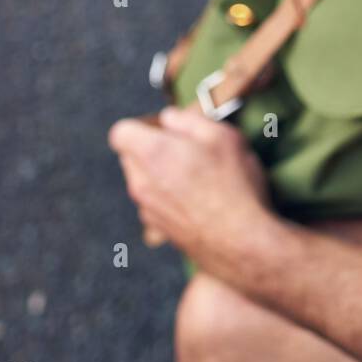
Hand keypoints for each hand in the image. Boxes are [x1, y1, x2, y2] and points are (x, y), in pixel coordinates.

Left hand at [109, 107, 272, 276]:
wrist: (241, 242)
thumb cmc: (234, 185)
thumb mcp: (221, 135)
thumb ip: (186, 120)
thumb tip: (168, 119)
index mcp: (152, 154)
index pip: (120, 132)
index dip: (142, 125)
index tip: (166, 128)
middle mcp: (142, 183)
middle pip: (130, 156)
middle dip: (151, 147)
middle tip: (187, 149)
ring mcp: (148, 209)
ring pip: (142, 180)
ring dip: (161, 173)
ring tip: (199, 175)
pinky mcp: (159, 229)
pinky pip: (154, 202)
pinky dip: (169, 196)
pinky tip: (199, 199)